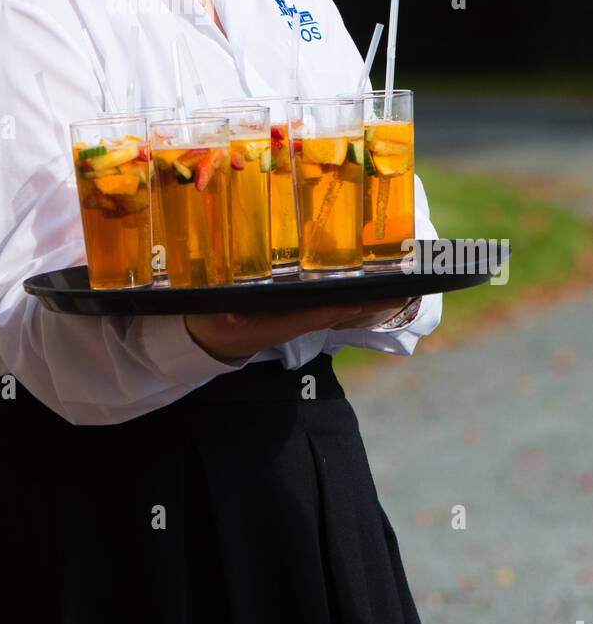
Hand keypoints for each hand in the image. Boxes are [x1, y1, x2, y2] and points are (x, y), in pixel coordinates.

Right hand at [184, 298, 414, 362]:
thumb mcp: (217, 317)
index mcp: (286, 321)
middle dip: (378, 302)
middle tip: (410, 287)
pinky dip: (359, 298)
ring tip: (403, 285)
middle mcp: (302, 320)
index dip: (356, 305)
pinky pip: (338, 306)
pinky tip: (375, 289)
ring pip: (347, 310)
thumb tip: (227, 311)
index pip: (328, 312)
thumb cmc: (215, 322)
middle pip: (348, 311)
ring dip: (374, 301)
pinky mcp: (303, 312)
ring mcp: (304, 316)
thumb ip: (224, 314)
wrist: (213, 338)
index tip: (384, 294)